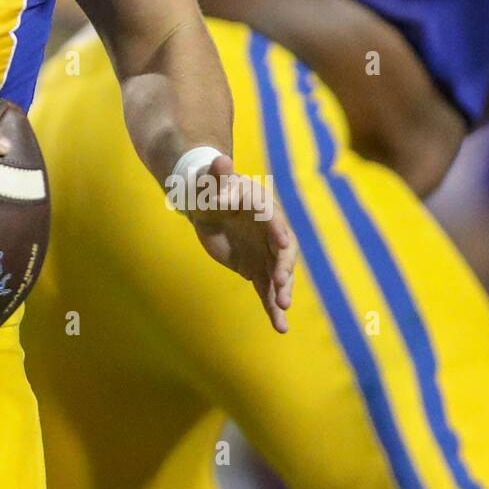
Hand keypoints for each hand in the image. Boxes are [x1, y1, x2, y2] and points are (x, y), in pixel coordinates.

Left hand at [185, 154, 295, 332]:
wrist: (205, 205)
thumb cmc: (208, 188)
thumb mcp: (209, 181)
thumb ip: (218, 175)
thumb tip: (221, 161)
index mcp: (262, 207)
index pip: (274, 219)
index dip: (278, 230)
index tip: (284, 244)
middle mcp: (271, 232)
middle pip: (283, 253)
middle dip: (284, 270)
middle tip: (282, 287)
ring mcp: (266, 253)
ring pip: (278, 276)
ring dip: (281, 295)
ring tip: (282, 314)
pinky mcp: (257, 270)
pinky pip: (267, 290)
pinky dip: (272, 308)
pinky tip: (280, 327)